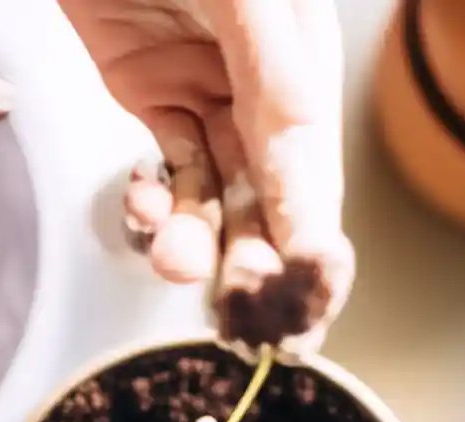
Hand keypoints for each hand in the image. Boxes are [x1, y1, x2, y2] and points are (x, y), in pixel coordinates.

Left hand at [61, 0, 353, 355]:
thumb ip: (276, 75)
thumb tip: (307, 163)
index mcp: (300, 63)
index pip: (314, 170)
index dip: (313, 241)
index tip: (309, 300)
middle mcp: (262, 85)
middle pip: (271, 195)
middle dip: (258, 259)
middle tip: (245, 315)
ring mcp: (206, 89)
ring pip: (216, 192)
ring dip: (198, 237)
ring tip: (176, 257)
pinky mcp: (151, 89)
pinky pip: (167, 167)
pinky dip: (158, 201)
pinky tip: (150, 212)